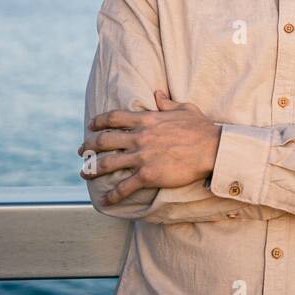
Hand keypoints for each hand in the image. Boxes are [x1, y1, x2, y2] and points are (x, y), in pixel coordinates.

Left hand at [77, 90, 221, 205]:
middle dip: (88, 146)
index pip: (114, 118)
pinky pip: (124, 187)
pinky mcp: (148, 175)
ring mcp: (142, 157)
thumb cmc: (202, 128)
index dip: (98, 121)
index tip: (90, 126)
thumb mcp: (185, 109)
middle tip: (82, 152)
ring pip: (107, 164)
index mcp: (147, 119)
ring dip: (91, 169)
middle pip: (104, 140)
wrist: (213, 149)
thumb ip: (167, 103)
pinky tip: (105, 200)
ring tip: (83, 174)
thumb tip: (157, 94)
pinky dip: (112, 195)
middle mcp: (139, 137)